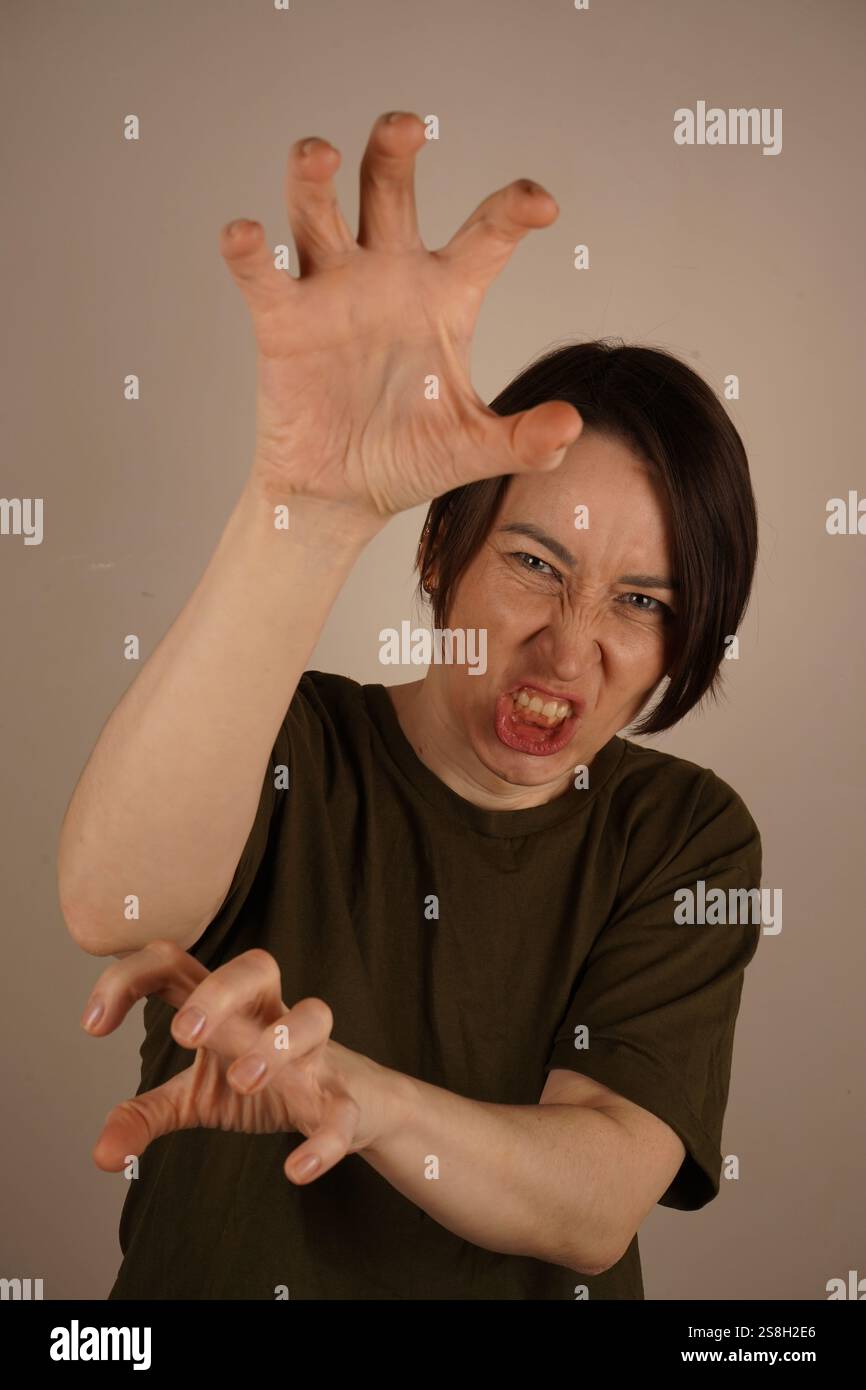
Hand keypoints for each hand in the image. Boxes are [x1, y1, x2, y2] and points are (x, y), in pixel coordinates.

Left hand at [80, 940, 393, 1183]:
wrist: (355, 1106)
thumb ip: (146, 1114)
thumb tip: (101, 1154)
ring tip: (242, 1081)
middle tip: (182, 1034)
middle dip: (218, 992)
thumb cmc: (264, 1083)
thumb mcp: (196, 1096)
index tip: (93, 1025)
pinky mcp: (343, 1097)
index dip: (130, 978)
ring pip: (314, 1016)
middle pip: (257, 966)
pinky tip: (295, 1170)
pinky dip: (324, 1139)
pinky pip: (343, 1108)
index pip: (176, 963)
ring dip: (277, 1043)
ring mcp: (314, 1053)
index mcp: (227, 1008)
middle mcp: (271, 1016)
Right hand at [221, 109, 582, 520]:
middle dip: (394, 149)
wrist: (341, 496)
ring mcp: (330, 291)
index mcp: (443, 294)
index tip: (540, 206)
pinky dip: (249, 252)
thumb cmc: (407, 459)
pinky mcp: (281, 322)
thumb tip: (571, 429)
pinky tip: (245, 234)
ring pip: (317, 210)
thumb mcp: (472, 448)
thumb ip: (524, 440)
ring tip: (320, 155)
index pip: (485, 233)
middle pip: (387, 187)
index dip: (513, 209)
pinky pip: (261, 276)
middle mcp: (386, 275)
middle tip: (406, 126)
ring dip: (312, 176)